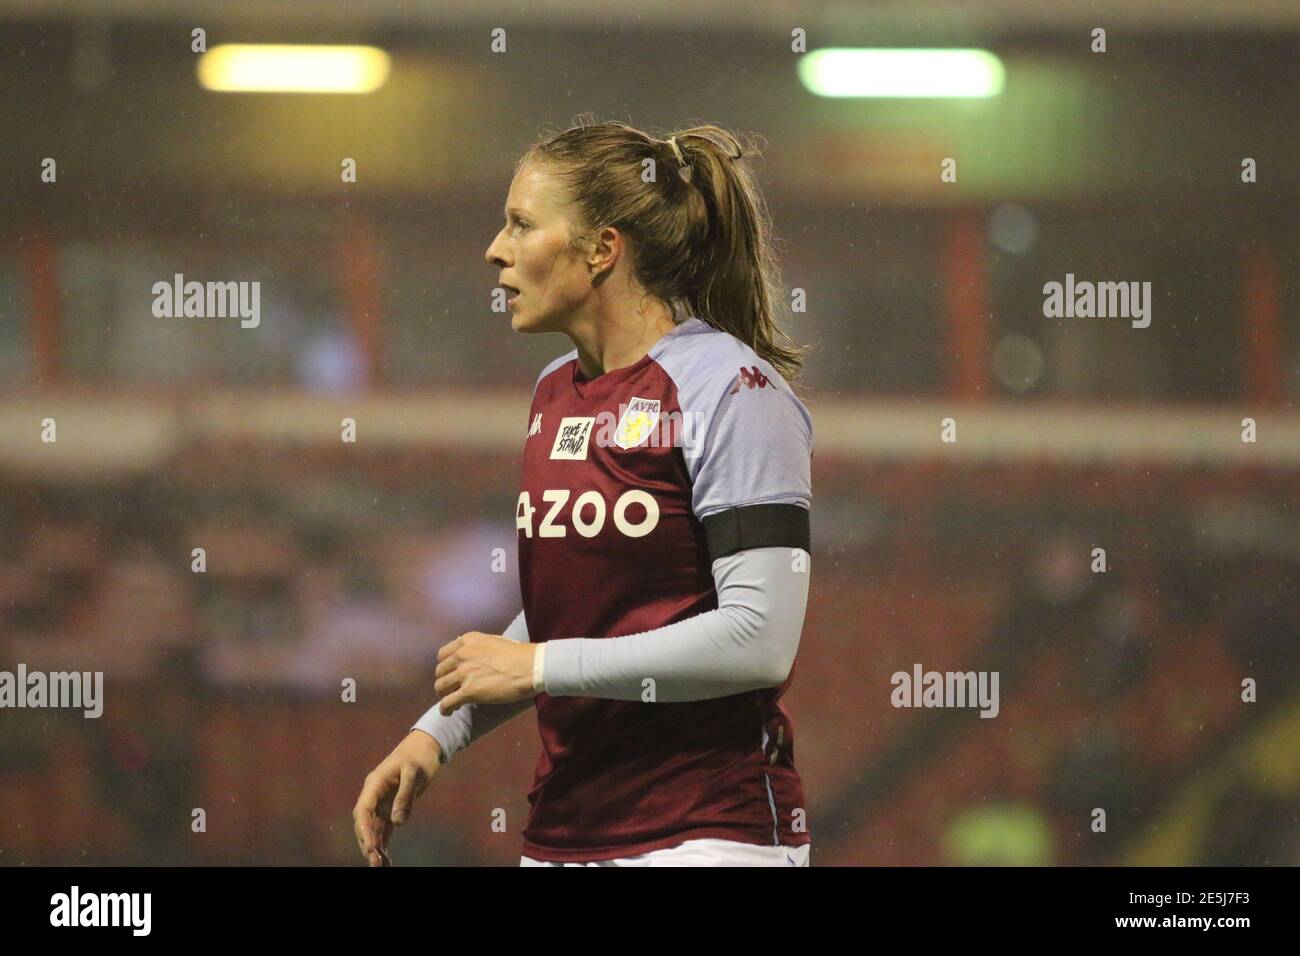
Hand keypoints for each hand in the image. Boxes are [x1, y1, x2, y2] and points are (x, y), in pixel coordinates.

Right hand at [352, 730, 442, 866]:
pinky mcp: (391, 808)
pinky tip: (386, 859)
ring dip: (375, 847)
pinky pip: (384, 828)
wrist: (427, 747)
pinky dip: (384, 843)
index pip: (363, 810)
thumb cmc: (420, 756)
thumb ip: (405, 796)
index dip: (364, 830)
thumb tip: (398, 822)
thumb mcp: (414, 773)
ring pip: (373, 829)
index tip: (370, 847)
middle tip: (375, 863)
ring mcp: (382, 802)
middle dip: (368, 843)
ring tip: (380, 866)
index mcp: (374, 784)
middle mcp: (374, 795)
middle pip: (365, 823)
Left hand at [435, 631, 538, 714]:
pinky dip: (445, 709)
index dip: (445, 665)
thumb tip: (470, 652)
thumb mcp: (493, 641)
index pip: (443, 654)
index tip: (450, 673)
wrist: (530, 666)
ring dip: (444, 694)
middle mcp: (461, 655)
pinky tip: (448, 712)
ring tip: (450, 701)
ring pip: (440, 686)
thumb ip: (477, 646)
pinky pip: (447, 702)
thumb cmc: (519, 654)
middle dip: (444, 680)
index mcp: (467, 641)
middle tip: (452, 688)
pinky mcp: (468, 691)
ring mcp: (463, 673)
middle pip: (440, 671)